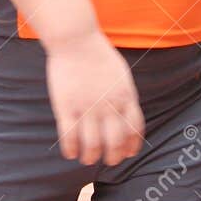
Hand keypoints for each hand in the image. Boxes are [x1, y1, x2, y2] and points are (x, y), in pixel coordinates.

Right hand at [44, 29, 145, 164]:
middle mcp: (109, 106)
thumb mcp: (121, 75)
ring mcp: (88, 108)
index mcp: (126, 97)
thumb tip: (126, 111)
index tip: (127, 153)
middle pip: (116, 142)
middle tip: (108, 160)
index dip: (132, 145)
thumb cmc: (98, 54)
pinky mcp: (66, 107)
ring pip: (92, 145)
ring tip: (87, 159)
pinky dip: (71, 150)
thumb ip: (124, 94)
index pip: (134, 129)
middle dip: (113, 157)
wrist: (76, 40)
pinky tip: (70, 153)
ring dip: (91, 157)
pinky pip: (69, 137)